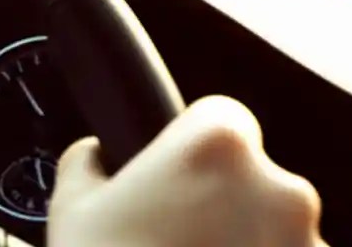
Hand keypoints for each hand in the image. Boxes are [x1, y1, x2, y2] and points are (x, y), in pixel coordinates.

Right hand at [48, 96, 324, 246]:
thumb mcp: (72, 204)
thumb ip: (91, 160)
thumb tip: (99, 154)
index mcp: (218, 145)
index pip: (220, 117)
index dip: (192, 147)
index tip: (176, 177)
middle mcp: (279, 188)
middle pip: (257, 180)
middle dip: (225, 206)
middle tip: (177, 241)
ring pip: (280, 234)